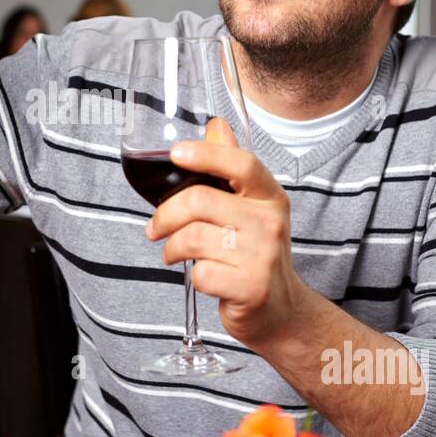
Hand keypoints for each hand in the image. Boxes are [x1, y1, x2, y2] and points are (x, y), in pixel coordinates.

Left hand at [145, 117, 308, 349]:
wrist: (281, 311)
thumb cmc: (257, 255)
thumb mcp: (251, 209)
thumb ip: (231, 169)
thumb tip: (216, 125)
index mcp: (269, 197)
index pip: (241, 164)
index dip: (207, 154)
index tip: (177, 153)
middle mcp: (270, 223)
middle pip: (200, 201)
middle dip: (165, 215)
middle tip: (155, 228)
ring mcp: (262, 257)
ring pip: (193, 238)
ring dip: (171, 248)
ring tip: (172, 253)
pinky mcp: (250, 288)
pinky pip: (201, 273)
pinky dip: (191, 275)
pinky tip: (198, 275)